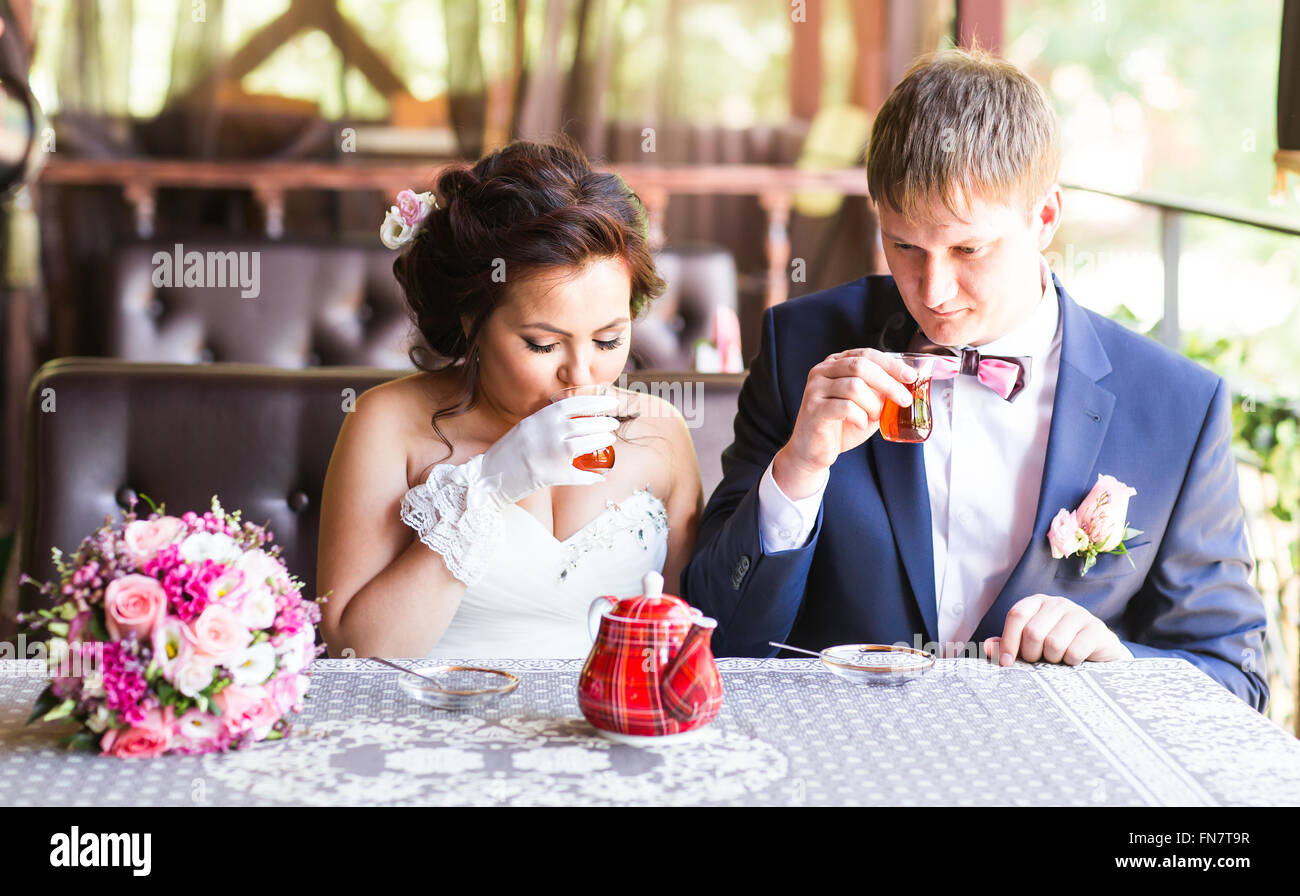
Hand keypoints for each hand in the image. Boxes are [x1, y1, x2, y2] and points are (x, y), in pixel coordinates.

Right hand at [480, 394, 618, 504]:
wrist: (489, 476)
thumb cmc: (509, 452)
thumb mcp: (528, 428)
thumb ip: (548, 423)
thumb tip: (576, 421)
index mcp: (540, 418)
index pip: (573, 403)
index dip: (596, 401)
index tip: (611, 401)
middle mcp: (544, 432)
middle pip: (583, 424)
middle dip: (603, 422)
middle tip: (614, 423)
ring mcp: (547, 452)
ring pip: (583, 444)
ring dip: (600, 442)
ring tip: (610, 440)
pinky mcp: (548, 473)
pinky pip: (576, 474)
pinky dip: (591, 476)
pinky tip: (600, 475)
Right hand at [772, 349, 916, 497]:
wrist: (814, 451)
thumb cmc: (841, 426)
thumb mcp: (867, 405)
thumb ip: (881, 392)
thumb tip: (908, 383)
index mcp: (835, 364)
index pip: (866, 355)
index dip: (890, 364)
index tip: (910, 376)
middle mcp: (822, 371)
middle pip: (860, 366)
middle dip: (888, 383)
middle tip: (904, 399)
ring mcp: (815, 389)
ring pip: (854, 386)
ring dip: (872, 405)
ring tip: (874, 417)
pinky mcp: (813, 408)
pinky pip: (845, 407)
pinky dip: (860, 417)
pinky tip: (860, 424)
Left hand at [983, 595, 1133, 666]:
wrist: (1098, 652)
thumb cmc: (1057, 647)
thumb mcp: (1029, 644)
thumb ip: (1006, 645)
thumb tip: (986, 647)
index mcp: (1036, 602)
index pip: (1016, 615)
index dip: (1008, 641)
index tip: (1006, 663)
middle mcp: (1057, 603)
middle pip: (1033, 631)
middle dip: (1032, 654)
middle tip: (1039, 660)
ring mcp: (1079, 613)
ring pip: (1054, 642)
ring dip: (1053, 659)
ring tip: (1058, 659)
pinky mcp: (1096, 628)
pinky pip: (1075, 651)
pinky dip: (1071, 662)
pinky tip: (1074, 660)